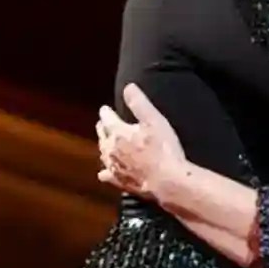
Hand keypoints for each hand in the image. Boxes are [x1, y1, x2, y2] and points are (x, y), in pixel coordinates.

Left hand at [95, 83, 186, 202]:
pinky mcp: (118, 181)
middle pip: (102, 135)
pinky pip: (107, 175)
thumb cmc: (163, 148)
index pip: (107, 118)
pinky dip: (104, 171)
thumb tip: (128, 86)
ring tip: (104, 142)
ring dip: (103, 146)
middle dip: (103, 127)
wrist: (166, 181)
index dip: (106, 112)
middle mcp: (111, 149)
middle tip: (103, 122)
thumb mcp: (154, 120)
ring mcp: (113, 166)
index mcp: (118, 132)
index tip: (105, 109)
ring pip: (103, 154)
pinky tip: (103, 172)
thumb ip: (139, 103)